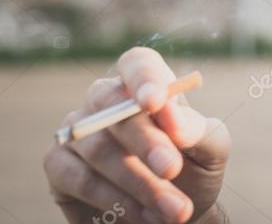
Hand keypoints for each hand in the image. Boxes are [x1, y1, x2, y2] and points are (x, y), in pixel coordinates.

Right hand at [43, 47, 230, 222]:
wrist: (173, 214)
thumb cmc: (194, 169)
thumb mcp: (211, 149)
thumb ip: (199, 131)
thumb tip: (178, 126)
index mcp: (148, 86)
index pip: (137, 64)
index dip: (144, 79)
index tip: (156, 102)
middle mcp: (107, 100)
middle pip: (112, 104)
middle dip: (145, 139)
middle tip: (171, 168)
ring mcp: (79, 131)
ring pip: (99, 148)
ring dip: (139, 182)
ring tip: (174, 209)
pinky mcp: (59, 165)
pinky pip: (81, 179)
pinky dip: (115, 200)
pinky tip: (146, 216)